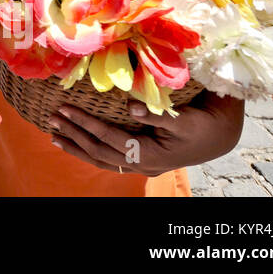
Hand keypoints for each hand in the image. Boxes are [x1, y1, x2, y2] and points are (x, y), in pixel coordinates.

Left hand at [48, 91, 243, 176]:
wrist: (221, 136)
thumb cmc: (202, 124)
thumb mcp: (182, 119)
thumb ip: (155, 114)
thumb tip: (131, 107)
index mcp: (149, 155)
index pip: (107, 138)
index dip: (84, 123)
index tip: (63, 108)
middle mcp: (142, 164)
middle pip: (99, 152)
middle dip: (73, 135)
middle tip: (50, 119)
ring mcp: (142, 166)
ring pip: (102, 160)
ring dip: (77, 147)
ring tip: (54, 136)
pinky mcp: (142, 161)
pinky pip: (110, 159)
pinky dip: (91, 151)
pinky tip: (77, 144)